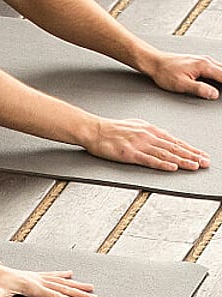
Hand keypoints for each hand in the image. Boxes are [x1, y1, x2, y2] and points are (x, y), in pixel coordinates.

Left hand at [0, 259, 96, 296]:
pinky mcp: (32, 275)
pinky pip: (51, 275)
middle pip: (62, 288)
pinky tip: (70, 274)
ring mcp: (35, 277)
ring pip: (60, 281)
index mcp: (31, 287)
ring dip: (76, 285)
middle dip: (79, 293)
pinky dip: (62, 275)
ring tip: (90, 287)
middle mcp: (36, 281)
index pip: (54, 296)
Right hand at [84, 117, 208, 171]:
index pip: (175, 141)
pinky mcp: (129, 154)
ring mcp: (139, 145)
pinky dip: (162, 164)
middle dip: (192, 155)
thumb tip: (161, 137)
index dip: (190, 148)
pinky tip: (172, 167)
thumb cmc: (111, 129)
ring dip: (182, 161)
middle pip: (174, 148)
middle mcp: (148, 136)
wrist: (94, 130)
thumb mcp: (135, 125)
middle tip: (205, 162)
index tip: (201, 155)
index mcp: (151, 130)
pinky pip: (149, 160)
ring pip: (166, 154)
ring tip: (194, 166)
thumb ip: (149, 133)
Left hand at [145, 51, 221, 100]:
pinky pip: (215, 67)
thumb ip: (199, 89)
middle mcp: (206, 60)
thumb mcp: (181, 84)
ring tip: (221, 87)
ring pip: (221, 68)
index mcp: (204, 65)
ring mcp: (203, 60)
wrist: (155, 63)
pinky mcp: (199, 61)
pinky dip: (219, 73)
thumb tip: (213, 94)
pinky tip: (218, 79)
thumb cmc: (165, 72)